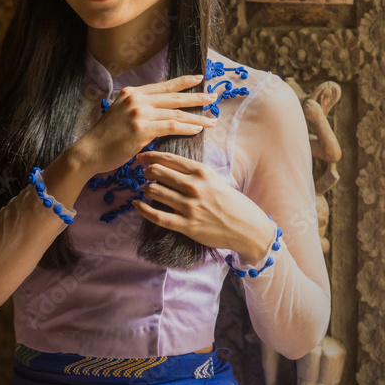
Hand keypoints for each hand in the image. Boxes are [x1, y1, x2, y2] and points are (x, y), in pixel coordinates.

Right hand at [71, 74, 217, 176]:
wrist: (90, 151)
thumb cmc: (106, 138)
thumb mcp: (121, 114)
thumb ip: (139, 109)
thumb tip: (159, 111)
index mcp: (132, 92)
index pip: (163, 85)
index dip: (183, 81)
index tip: (199, 78)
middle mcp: (136, 99)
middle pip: (174, 96)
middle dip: (197, 96)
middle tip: (214, 96)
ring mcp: (139, 113)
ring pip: (175, 112)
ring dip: (197, 117)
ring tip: (211, 120)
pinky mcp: (142, 129)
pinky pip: (171, 126)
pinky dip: (186, 128)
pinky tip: (197, 129)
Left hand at [131, 149, 276, 262]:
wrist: (247, 228)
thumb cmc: (230, 202)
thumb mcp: (214, 179)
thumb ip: (193, 172)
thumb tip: (169, 164)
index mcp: (201, 172)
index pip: (168, 158)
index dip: (150, 156)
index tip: (142, 158)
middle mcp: (194, 186)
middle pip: (157, 172)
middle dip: (146, 172)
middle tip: (145, 175)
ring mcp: (189, 206)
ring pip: (154, 192)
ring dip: (147, 190)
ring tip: (148, 192)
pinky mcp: (186, 225)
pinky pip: (157, 216)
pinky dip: (143, 210)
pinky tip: (137, 205)